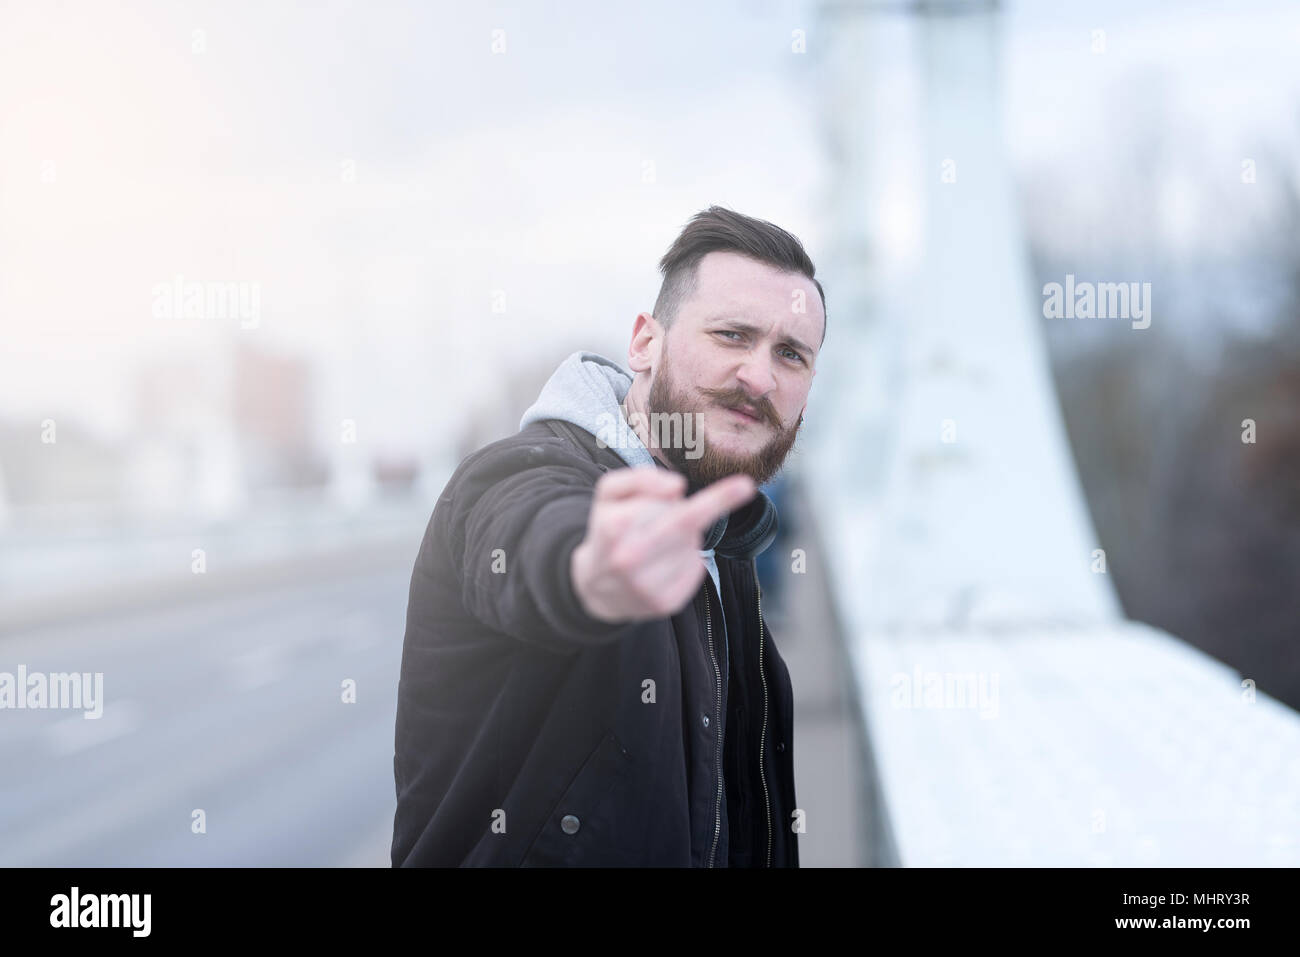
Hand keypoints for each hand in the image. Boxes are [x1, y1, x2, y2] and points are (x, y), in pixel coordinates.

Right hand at [570, 467, 756, 623]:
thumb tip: (677, 487)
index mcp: (615, 528)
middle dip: (715, 505)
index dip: (715, 499)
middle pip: (688, 527)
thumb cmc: (608, 529)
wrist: (593, 585)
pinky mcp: (664, 605)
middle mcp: (631, 560)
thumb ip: (639, 479)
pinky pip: (695, 570)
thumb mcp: (608, 494)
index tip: (747, 486)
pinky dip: (688, 560)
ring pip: (693, 546)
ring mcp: (648, 587)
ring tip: (660, 541)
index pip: (672, 510)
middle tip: (742, 487)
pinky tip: (665, 563)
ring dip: (685, 537)